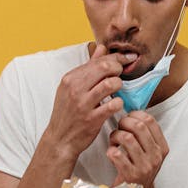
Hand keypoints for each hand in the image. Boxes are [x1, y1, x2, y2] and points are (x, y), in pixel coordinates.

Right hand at [42, 44, 136, 161]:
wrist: (60, 139)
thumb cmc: (68, 112)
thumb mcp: (72, 87)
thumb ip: (88, 67)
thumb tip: (102, 48)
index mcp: (70, 78)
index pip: (98, 60)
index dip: (116, 58)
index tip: (126, 59)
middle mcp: (75, 89)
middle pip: (105, 67)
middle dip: (118, 69)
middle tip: (120, 75)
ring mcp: (83, 104)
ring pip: (110, 84)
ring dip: (119, 85)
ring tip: (117, 90)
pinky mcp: (92, 119)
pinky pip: (113, 105)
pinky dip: (119, 103)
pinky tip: (116, 104)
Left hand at [108, 111, 169, 187]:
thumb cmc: (140, 169)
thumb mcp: (149, 153)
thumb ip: (145, 135)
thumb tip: (131, 113)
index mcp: (162, 148)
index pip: (150, 121)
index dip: (135, 115)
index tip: (128, 118)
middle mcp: (155, 157)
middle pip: (139, 127)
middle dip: (124, 123)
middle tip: (118, 127)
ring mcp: (144, 166)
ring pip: (127, 138)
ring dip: (115, 136)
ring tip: (114, 141)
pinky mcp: (130, 175)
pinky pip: (116, 154)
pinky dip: (110, 150)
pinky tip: (111, 153)